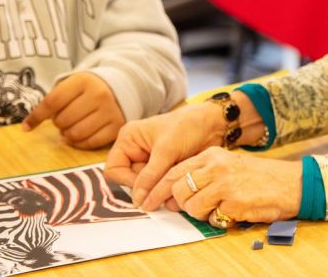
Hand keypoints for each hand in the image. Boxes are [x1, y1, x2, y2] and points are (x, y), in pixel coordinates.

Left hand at [22, 71, 125, 148]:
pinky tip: (79, 136)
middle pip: (63, 120)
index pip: (52, 102)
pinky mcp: (117, 126)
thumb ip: (52, 101)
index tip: (27, 127)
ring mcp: (109, 111)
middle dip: (58, 124)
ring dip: (67, 135)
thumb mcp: (71, 86)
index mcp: (83, 81)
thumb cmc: (87, 90)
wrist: (120, 88)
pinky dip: (80, 143)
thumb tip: (28, 126)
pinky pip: (90, 143)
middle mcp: (98, 94)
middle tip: (62, 120)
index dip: (37, 116)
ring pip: (75, 134)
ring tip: (70, 128)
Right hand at [103, 103, 229, 207]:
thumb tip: (138, 201)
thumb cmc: (188, 126)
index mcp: (128, 139)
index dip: (127, 181)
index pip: (114, 170)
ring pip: (145, 188)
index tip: (145, 185)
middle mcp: (135, 152)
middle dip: (146, 187)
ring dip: (158, 189)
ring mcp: (149, 163)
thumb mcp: (167, 150)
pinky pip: (157, 189)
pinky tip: (179, 182)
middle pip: (129, 182)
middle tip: (164, 184)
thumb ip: (150, 175)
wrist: (213, 125)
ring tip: (175, 180)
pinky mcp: (162, 171)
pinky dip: (167, 190)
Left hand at [143, 147, 301, 224]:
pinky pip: (212, 218)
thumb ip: (202, 175)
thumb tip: (174, 195)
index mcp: (211, 155)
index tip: (148, 200)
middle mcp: (215, 166)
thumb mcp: (226, 166)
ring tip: (216, 208)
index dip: (158, 188)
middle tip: (186, 208)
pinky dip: (218, 220)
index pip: (174, 171)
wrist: (288, 183)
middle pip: (178, 189)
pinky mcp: (233, 202)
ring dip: (199, 213)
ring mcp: (224, 184)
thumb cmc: (256, 177)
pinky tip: (231, 212)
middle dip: (178, 203)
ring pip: (191, 206)